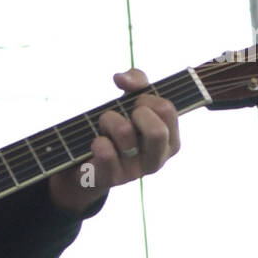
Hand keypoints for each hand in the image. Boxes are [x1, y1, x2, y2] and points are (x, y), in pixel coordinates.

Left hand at [48, 69, 180, 214]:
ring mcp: (134, 172)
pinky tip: (96, 143)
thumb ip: (136, 82)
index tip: (137, 101)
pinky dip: (97, 140)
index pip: (167, 110)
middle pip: (156, 130)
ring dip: (108, 119)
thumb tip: (122, 78)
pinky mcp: (111, 179)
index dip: (148, 97)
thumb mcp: (131, 104)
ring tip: (104, 124)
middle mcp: (156, 160)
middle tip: (125, 113)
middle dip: (135, 112)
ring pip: (125, 132)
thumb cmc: (117, 129)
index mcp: (169, 142)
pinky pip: (105, 152)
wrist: (87, 163)